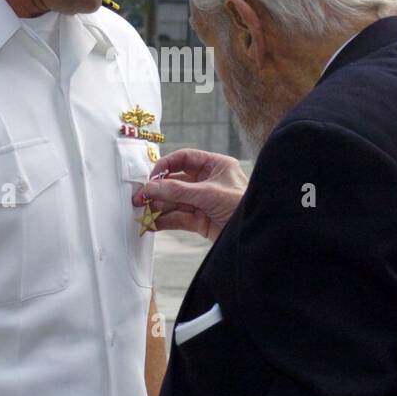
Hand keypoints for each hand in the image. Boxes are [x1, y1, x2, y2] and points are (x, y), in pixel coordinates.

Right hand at [131, 147, 247, 242]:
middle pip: (176, 181)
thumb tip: (152, 186)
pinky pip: (178, 218)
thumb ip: (178, 191)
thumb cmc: (243, 207)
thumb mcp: (210, 194)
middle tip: (140, 197)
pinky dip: (164, 220)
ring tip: (143, 211)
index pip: (185, 159)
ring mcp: (204, 202)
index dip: (166, 165)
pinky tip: (152, 223)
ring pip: (175, 201)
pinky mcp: (201, 221)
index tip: (151, 176)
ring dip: (158, 206)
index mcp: (216, 166)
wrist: (256, 236)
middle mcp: (209, 182)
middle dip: (158, 190)